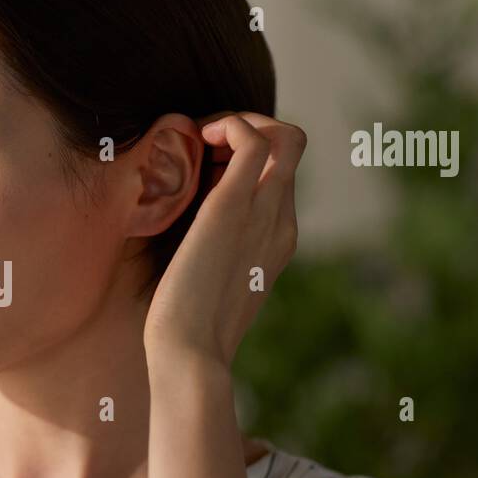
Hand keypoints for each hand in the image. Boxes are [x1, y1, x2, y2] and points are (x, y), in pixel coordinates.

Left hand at [143, 111, 304, 371]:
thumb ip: (213, 252)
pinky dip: (228, 125)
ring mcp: (263, 214)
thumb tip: (190, 236)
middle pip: (290, 146)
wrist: (189, 355)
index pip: (281, 173)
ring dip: (237, 122)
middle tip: (200, 146)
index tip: (204, 164)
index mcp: (278, 239)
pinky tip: (196, 140)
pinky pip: (253, 140)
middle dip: (245, 130)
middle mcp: (280, 222)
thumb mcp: (209, 281)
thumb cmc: (187, 328)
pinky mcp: (232, 208)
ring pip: (282, 135)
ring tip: (197, 140)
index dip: (246, 155)